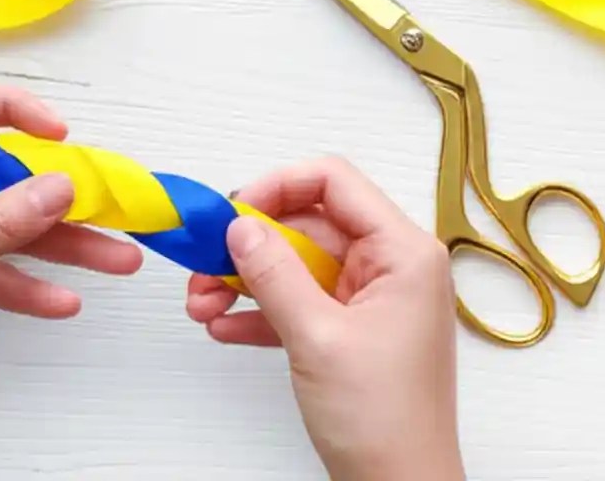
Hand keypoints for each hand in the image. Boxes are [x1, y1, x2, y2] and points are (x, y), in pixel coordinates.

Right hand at [186, 158, 461, 480]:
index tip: (233, 212)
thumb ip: (274, 274)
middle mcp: (390, 267)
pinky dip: (259, 311)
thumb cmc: (386, 422)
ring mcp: (368, 300)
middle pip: (306, 225)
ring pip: (294, 265)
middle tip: (202, 265)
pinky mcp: (349, 330)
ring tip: (201, 304)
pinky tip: (223, 327)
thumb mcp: (317, 338)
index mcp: (403, 253)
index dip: (277, 186)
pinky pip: (297, 301)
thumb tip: (240, 227)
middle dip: (248, 246)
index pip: (334, 182)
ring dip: (244, 281)